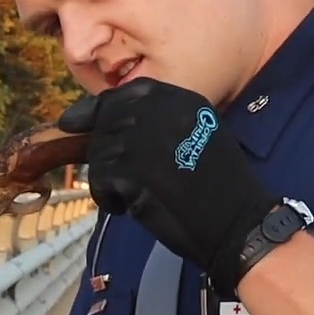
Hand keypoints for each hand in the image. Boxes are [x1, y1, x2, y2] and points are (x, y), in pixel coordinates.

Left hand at [59, 78, 277, 291]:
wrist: (236, 220)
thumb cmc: (221, 186)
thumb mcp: (197, 133)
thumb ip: (158, 121)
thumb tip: (103, 120)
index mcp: (178, 98)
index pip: (125, 94)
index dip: (98, 109)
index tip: (76, 122)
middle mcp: (158, 111)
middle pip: (106, 123)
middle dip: (106, 151)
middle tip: (122, 178)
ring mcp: (142, 139)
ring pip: (100, 154)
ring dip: (110, 179)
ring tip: (136, 196)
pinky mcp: (130, 171)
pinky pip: (101, 182)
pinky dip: (110, 199)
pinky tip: (132, 208)